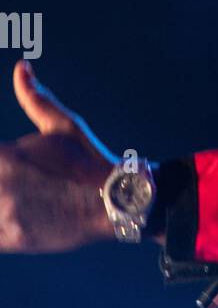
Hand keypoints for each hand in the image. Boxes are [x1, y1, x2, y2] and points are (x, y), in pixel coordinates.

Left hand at [0, 61, 117, 251]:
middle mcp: (0, 183)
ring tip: (6, 199)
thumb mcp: (63, 126)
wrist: (117, 202)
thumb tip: (22, 68)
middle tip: (4, 179)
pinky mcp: (13, 239)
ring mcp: (5, 214)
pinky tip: (6, 217)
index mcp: (4, 154)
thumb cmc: (90, 161)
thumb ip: (34, 99)